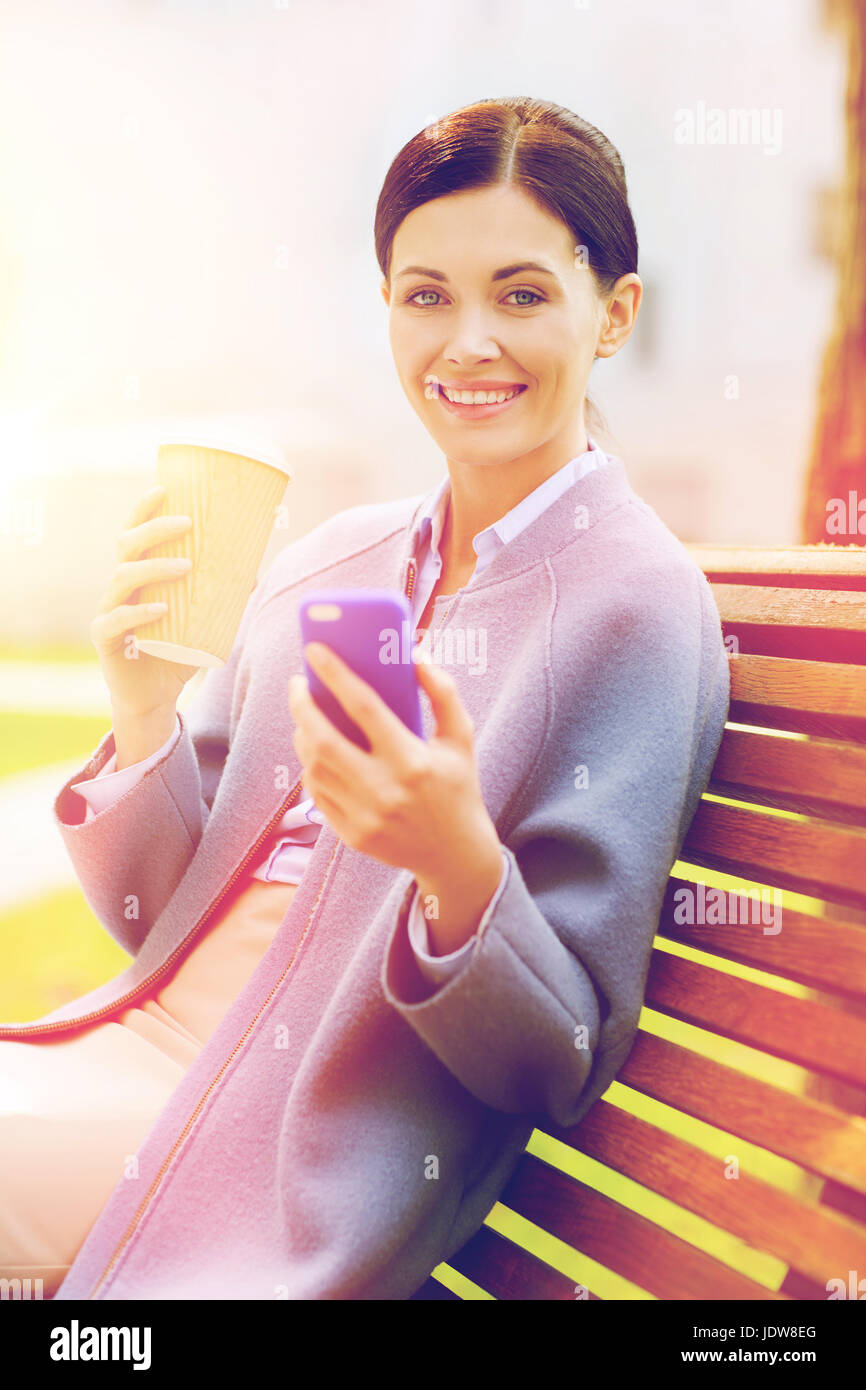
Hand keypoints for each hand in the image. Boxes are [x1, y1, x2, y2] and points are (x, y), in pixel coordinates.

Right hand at [90, 484, 199, 716]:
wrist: (152, 697)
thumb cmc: (175, 651)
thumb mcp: (200, 621)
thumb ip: (219, 597)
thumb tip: (252, 572)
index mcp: (137, 577)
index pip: (134, 534)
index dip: (143, 510)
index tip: (164, 489)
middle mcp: (118, 588)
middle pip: (126, 546)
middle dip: (154, 529)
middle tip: (187, 524)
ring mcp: (108, 611)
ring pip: (122, 577)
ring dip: (155, 567)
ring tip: (186, 566)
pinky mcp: (105, 639)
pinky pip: (117, 619)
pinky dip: (140, 612)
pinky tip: (162, 609)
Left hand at [287, 642, 500, 886]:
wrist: (456, 855)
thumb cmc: (458, 786)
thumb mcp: (461, 737)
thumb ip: (443, 692)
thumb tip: (414, 654)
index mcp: (413, 761)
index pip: (365, 707)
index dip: (336, 674)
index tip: (315, 649)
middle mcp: (385, 790)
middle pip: (323, 739)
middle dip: (302, 705)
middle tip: (297, 683)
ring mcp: (365, 817)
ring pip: (314, 767)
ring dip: (302, 734)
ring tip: (305, 712)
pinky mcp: (352, 835)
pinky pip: (317, 793)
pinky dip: (311, 766)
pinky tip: (313, 748)